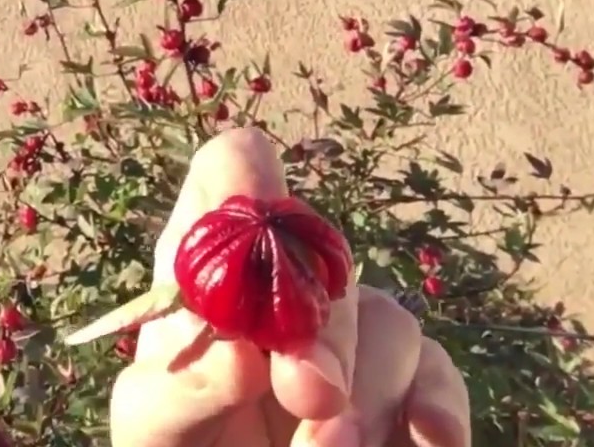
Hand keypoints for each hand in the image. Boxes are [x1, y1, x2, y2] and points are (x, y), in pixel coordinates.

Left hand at [109, 128, 470, 446]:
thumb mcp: (155, 426)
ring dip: (367, 393)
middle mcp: (284, 287)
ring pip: (388, 318)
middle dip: (322, 332)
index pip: (227, 174)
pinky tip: (426, 441)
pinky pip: (438, 373)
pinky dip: (438, 406)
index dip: (246, 180)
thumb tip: (239, 356)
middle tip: (310, 398)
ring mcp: (349, 335)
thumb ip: (181, 390)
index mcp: (207, 274)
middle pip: (324, 255)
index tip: (262, 228)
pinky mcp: (405, 386)